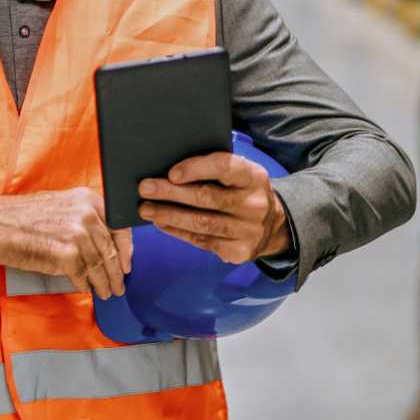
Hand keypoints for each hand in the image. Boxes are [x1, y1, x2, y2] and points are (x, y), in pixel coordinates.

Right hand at [0, 188, 132, 298]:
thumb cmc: (24, 216)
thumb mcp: (62, 204)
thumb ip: (85, 218)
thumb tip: (102, 242)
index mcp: (88, 199)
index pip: (119, 226)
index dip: (126, 248)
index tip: (127, 263)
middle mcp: (87, 215)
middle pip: (111, 249)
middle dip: (117, 271)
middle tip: (120, 284)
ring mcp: (78, 235)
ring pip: (99, 265)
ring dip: (104, 283)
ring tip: (107, 292)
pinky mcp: (66, 256)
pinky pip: (83, 275)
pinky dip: (86, 285)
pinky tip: (86, 289)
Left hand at [138, 151, 289, 265]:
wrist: (274, 226)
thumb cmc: (244, 191)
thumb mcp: (242, 174)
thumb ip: (216, 169)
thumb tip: (170, 171)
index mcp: (254, 177)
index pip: (225, 167)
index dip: (196, 168)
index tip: (171, 173)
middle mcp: (254, 204)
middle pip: (207, 197)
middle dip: (171, 193)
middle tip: (145, 188)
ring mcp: (247, 231)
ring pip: (201, 222)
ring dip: (169, 215)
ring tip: (146, 208)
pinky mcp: (238, 252)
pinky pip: (202, 241)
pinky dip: (178, 231)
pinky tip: (161, 223)